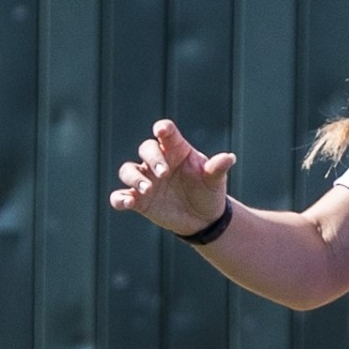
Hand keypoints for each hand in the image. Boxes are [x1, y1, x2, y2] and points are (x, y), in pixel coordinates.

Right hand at [109, 119, 237, 237]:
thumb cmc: (208, 191)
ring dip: (134, 177)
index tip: (161, 131)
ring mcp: (146, 180)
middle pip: (146, 149)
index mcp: (176, 150)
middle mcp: (158, 161)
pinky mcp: (139, 201)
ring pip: (128, 170)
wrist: (204, 218)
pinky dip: (119, 199)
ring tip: (147, 189)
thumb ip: (217, 169)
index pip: (166, 133)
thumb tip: (229, 158)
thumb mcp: (215, 181)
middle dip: (152, 158)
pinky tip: (127, 203)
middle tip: (164, 173)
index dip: (162, 129)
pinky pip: (120, 196)